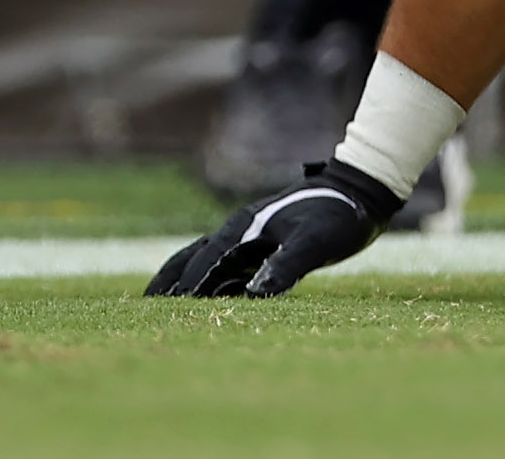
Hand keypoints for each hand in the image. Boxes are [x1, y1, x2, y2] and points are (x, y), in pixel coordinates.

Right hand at [144, 159, 400, 297]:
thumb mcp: (315, 242)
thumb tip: (254, 295)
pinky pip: (226, 264)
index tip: (167, 311)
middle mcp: (241, 230)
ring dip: (185, 280)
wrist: (361, 192)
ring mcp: (250, 236)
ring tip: (164, 304)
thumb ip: (286, 265)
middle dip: (169, 281)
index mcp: (245, 227)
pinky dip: (209, 280)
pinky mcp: (264, 243)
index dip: (188, 287)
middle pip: (192, 257)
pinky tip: (209, 298)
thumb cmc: (339, 215)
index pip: (206, 261)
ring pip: (205, 259)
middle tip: (144, 308)